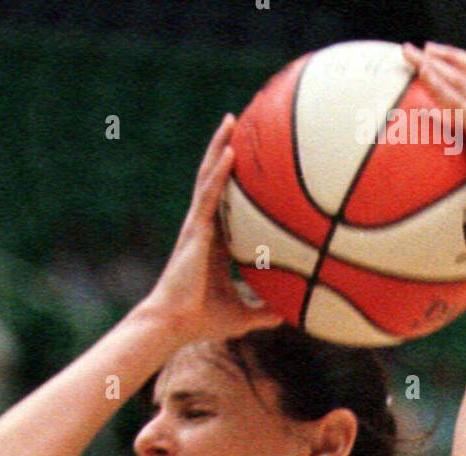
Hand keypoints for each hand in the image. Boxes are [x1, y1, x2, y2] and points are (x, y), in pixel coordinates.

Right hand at [141, 115, 282, 344]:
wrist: (174, 324)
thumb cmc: (201, 322)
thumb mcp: (242, 315)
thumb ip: (264, 311)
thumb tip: (291, 314)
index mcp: (215, 245)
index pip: (226, 205)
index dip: (234, 182)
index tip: (249, 162)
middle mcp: (205, 229)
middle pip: (215, 182)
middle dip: (225, 152)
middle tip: (238, 125)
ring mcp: (198, 226)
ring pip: (208, 178)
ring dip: (219, 148)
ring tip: (231, 121)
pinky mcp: (194, 230)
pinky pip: (209, 195)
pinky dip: (219, 172)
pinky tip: (230, 151)